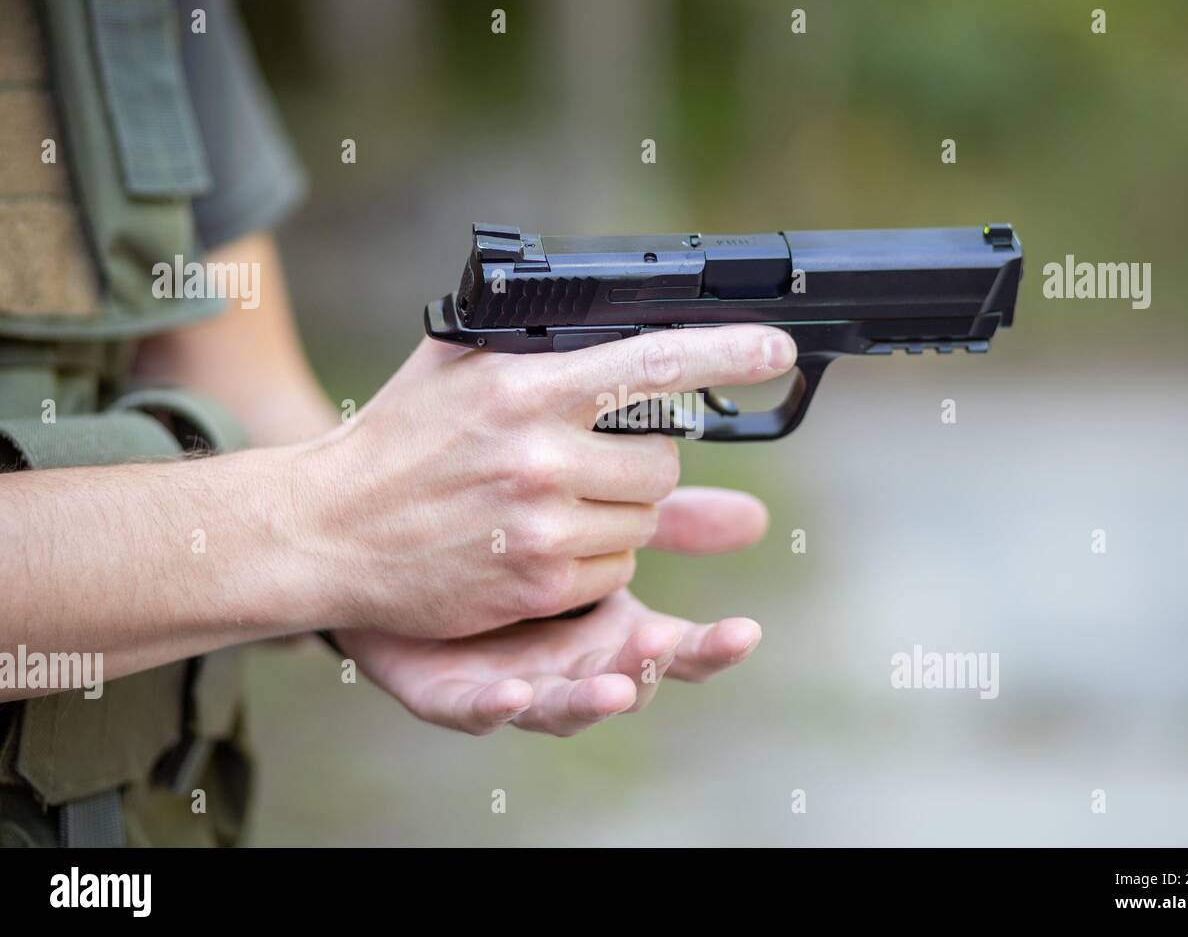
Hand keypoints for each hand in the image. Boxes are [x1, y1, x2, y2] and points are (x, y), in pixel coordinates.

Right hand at [288, 327, 794, 637]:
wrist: (326, 529)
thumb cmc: (394, 440)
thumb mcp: (455, 366)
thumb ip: (532, 341)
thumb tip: (606, 319)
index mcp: (525, 387)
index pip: (650, 361)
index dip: (724, 353)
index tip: (773, 348)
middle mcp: (539, 454)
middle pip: (663, 464)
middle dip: (643, 465)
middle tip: (592, 461)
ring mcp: (539, 525)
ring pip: (644, 522)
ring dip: (617, 515)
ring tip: (550, 503)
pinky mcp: (535, 583)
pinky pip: (613, 569)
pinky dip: (593, 559)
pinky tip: (538, 543)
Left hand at [331, 486, 768, 734]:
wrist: (391, 546)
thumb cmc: (505, 544)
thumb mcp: (594, 520)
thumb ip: (665, 516)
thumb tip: (757, 517)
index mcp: (612, 625)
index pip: (675, 644)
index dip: (711, 646)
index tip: (747, 632)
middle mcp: (570, 663)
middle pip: (627, 681)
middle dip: (655, 671)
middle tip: (674, 647)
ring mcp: (511, 680)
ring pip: (559, 705)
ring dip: (589, 701)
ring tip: (616, 688)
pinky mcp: (446, 690)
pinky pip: (470, 708)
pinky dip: (495, 707)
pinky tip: (512, 693)